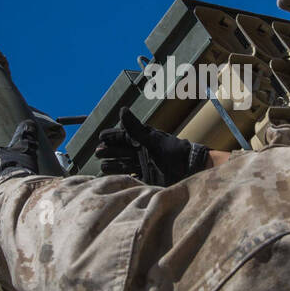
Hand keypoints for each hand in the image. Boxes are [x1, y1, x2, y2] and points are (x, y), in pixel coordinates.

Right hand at [94, 109, 209, 185]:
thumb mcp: (152, 140)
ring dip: (113, 165)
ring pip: (123, 165)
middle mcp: (142, 153)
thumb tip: (122, 110)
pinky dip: (121, 179)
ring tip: (102, 166)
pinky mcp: (147, 179)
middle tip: (98, 152)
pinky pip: (130, 178)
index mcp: (144, 140)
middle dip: (109, 152)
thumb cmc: (173, 151)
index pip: (123, 137)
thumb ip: (135, 129)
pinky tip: (112, 180)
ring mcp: (144, 166)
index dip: (112, 137)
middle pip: (121, 152)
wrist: (191, 169)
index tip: (101, 137)